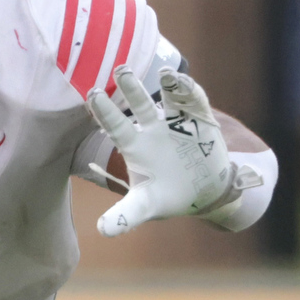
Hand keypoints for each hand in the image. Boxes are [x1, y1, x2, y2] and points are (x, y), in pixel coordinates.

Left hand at [86, 67, 262, 235]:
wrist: (206, 193)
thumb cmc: (169, 196)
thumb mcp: (147, 205)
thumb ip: (126, 214)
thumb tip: (101, 230)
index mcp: (134, 146)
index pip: (116, 125)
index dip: (105, 111)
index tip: (93, 95)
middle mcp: (151, 127)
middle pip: (138, 104)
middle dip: (130, 86)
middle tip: (120, 69)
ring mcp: (176, 121)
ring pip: (168, 96)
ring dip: (167, 83)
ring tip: (166, 73)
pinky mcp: (199, 119)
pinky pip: (194, 101)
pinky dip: (190, 91)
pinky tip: (185, 83)